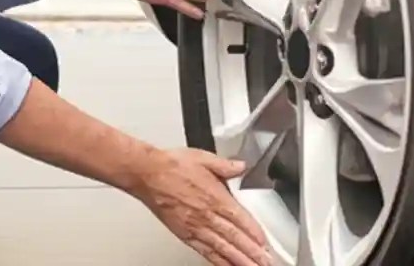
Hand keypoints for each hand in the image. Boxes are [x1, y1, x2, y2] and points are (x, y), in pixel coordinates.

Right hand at [133, 148, 272, 265]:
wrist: (147, 174)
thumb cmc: (171, 165)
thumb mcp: (204, 158)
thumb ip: (225, 165)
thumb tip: (240, 166)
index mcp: (215, 197)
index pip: (240, 218)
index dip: (255, 232)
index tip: (265, 243)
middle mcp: (207, 215)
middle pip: (234, 237)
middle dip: (252, 252)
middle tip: (266, 263)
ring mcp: (195, 227)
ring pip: (222, 248)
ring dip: (239, 260)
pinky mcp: (184, 234)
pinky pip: (205, 251)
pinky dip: (218, 261)